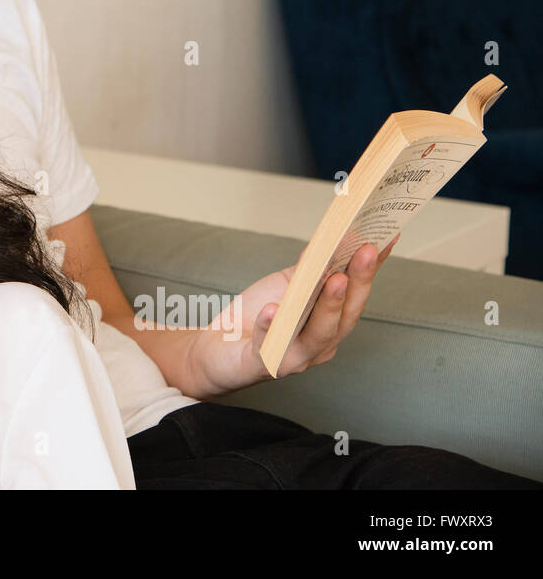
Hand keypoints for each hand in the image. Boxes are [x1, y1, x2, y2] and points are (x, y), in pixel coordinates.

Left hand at [185, 234, 399, 396]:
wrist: (217, 347)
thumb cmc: (255, 316)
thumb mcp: (285, 287)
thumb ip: (307, 271)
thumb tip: (330, 240)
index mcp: (328, 323)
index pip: (356, 295)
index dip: (371, 270)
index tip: (385, 238)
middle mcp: (320, 344)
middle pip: (346, 315)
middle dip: (359, 281)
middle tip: (366, 251)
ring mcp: (295, 357)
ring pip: (320, 334)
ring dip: (329, 305)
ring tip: (335, 279)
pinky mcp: (266, 365)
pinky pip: (271, 346)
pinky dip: (272, 327)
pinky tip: (273, 310)